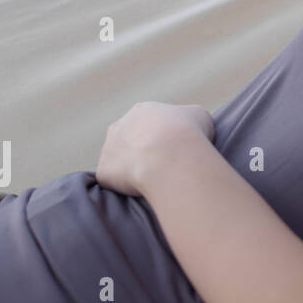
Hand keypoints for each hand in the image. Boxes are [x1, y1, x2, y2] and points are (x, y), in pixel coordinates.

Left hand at [93, 102, 215, 196]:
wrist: (171, 157)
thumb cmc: (189, 133)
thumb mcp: (199, 116)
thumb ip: (189, 118)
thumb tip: (188, 126)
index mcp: (142, 111)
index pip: (148, 124)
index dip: (162, 137)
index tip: (174, 149)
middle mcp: (119, 126)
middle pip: (127, 140)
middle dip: (141, 152)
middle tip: (161, 166)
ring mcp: (108, 149)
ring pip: (117, 162)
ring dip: (130, 170)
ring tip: (152, 180)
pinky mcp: (103, 172)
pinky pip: (112, 182)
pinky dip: (123, 188)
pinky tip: (140, 192)